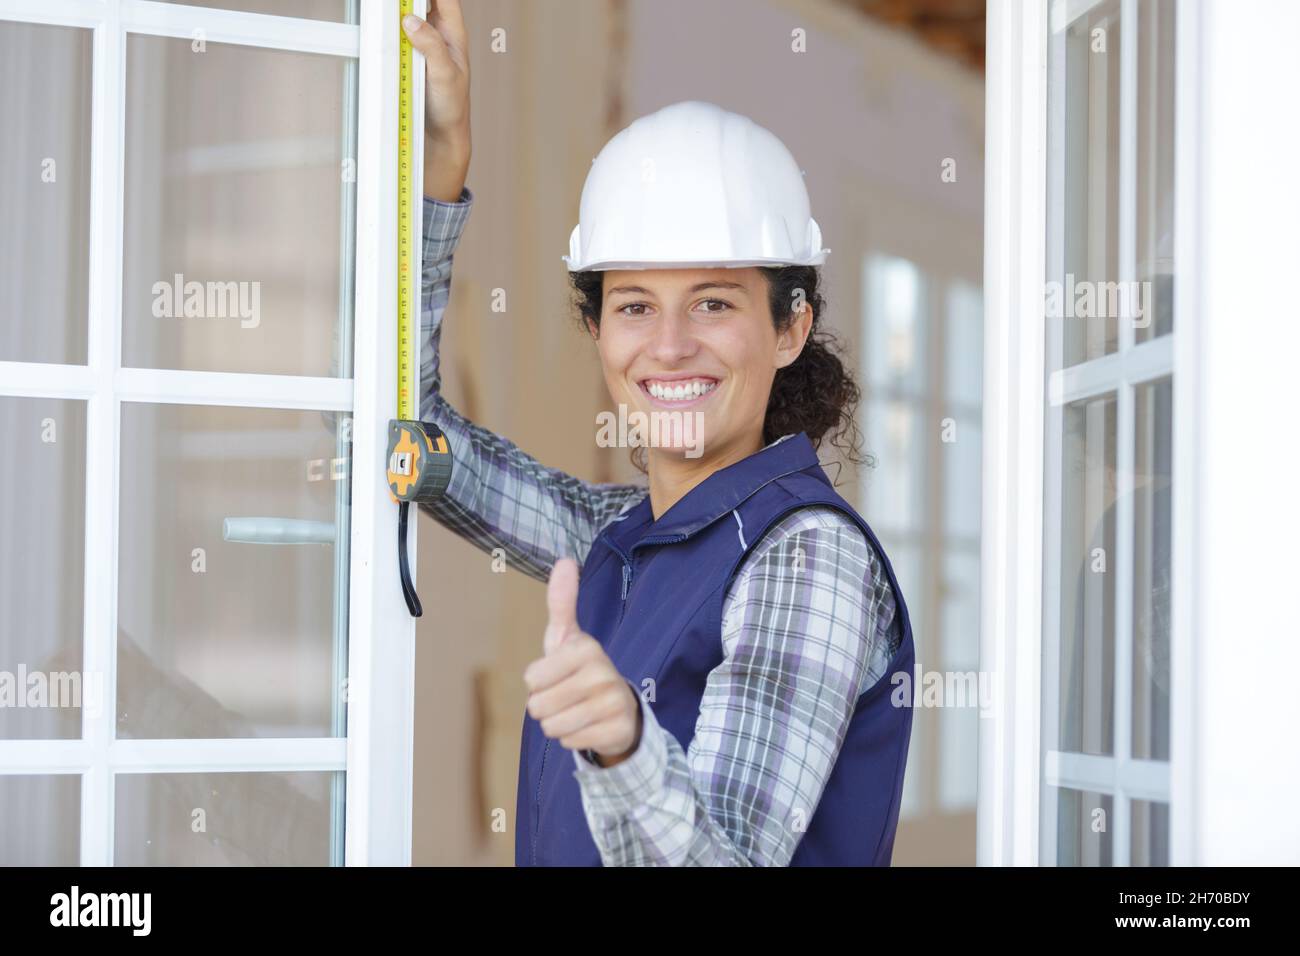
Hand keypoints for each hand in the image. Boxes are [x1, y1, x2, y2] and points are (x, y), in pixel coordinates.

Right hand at [402, 1, 470, 200]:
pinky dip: (390, 30)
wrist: (440, 133)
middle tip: (394, 7)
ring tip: (387, 13)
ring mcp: (423, 44)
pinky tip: (384, 31)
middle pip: (424, 3)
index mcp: (454, 33)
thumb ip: (431, 46)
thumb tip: (412, 22)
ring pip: (409, 17)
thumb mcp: (445, 75)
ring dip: (398, 13)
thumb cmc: (452, 107)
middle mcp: (439, 35)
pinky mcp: (408, 56)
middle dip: (408, 2)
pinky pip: (398, 35)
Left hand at [523, 559, 642, 766]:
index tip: (559, 675)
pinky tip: (589, 726)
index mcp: (585, 648)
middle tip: (567, 697)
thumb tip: (564, 560)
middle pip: (538, 707)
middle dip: (546, 706)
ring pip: (552, 727)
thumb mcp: (567, 637)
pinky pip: (570, 743)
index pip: (531, 679)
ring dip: (558, 724)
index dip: (538, 683)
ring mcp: (613, 702)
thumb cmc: (581, 669)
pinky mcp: (617, 729)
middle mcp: (602, 673)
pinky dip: (574, 739)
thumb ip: (562, 601)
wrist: (620, 708)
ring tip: (576, 711)